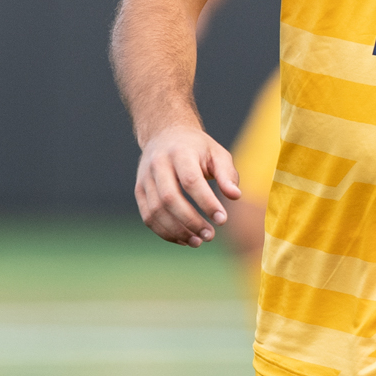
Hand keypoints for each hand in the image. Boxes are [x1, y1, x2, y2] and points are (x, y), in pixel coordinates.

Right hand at [134, 124, 241, 246]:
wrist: (165, 134)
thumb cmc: (197, 148)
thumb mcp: (217, 153)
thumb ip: (227, 174)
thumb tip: (235, 196)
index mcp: (180, 152)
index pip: (191, 181)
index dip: (206, 203)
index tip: (222, 219)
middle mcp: (158, 164)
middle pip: (169, 198)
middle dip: (190, 221)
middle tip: (210, 235)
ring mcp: (145, 178)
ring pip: (155, 211)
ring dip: (177, 231)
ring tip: (198, 241)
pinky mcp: (139, 191)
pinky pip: (148, 217)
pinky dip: (165, 232)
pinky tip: (184, 239)